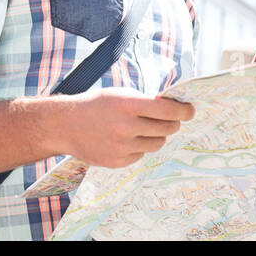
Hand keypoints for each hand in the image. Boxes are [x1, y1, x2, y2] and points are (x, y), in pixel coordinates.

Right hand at [53, 87, 194, 168]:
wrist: (66, 125)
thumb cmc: (96, 105)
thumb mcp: (120, 94)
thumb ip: (145, 101)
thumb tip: (173, 107)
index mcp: (127, 104)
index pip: (167, 110)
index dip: (183, 110)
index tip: (190, 110)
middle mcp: (125, 127)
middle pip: (166, 128)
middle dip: (173, 122)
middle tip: (171, 119)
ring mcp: (121, 147)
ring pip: (156, 143)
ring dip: (157, 135)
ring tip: (147, 128)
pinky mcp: (117, 162)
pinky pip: (141, 155)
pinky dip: (140, 147)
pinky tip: (128, 139)